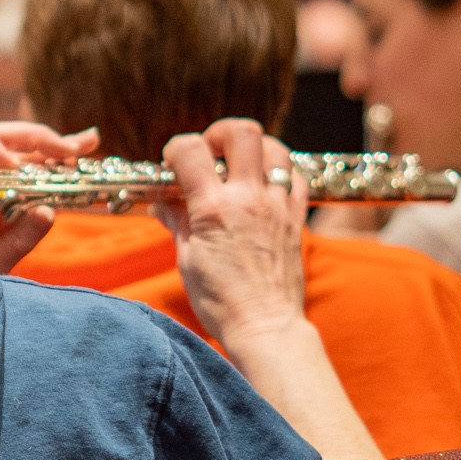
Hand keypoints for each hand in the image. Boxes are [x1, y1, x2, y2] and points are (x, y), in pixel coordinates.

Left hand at [0, 121, 97, 272]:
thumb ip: (17, 240)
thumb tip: (48, 212)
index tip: (11, 163)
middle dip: (31, 138)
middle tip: (65, 151)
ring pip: (17, 145)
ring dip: (51, 143)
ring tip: (86, 146)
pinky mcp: (10, 182)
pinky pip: (33, 160)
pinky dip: (59, 154)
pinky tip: (88, 144)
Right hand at [158, 119, 308, 345]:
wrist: (264, 325)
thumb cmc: (220, 300)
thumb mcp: (186, 259)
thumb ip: (177, 222)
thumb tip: (165, 202)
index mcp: (214, 210)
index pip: (190, 152)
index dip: (176, 149)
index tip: (172, 162)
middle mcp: (249, 199)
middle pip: (242, 134)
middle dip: (219, 134)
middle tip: (208, 152)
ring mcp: (277, 206)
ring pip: (275, 148)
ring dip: (253, 148)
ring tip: (237, 165)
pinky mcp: (295, 218)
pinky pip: (295, 177)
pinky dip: (279, 171)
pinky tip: (264, 185)